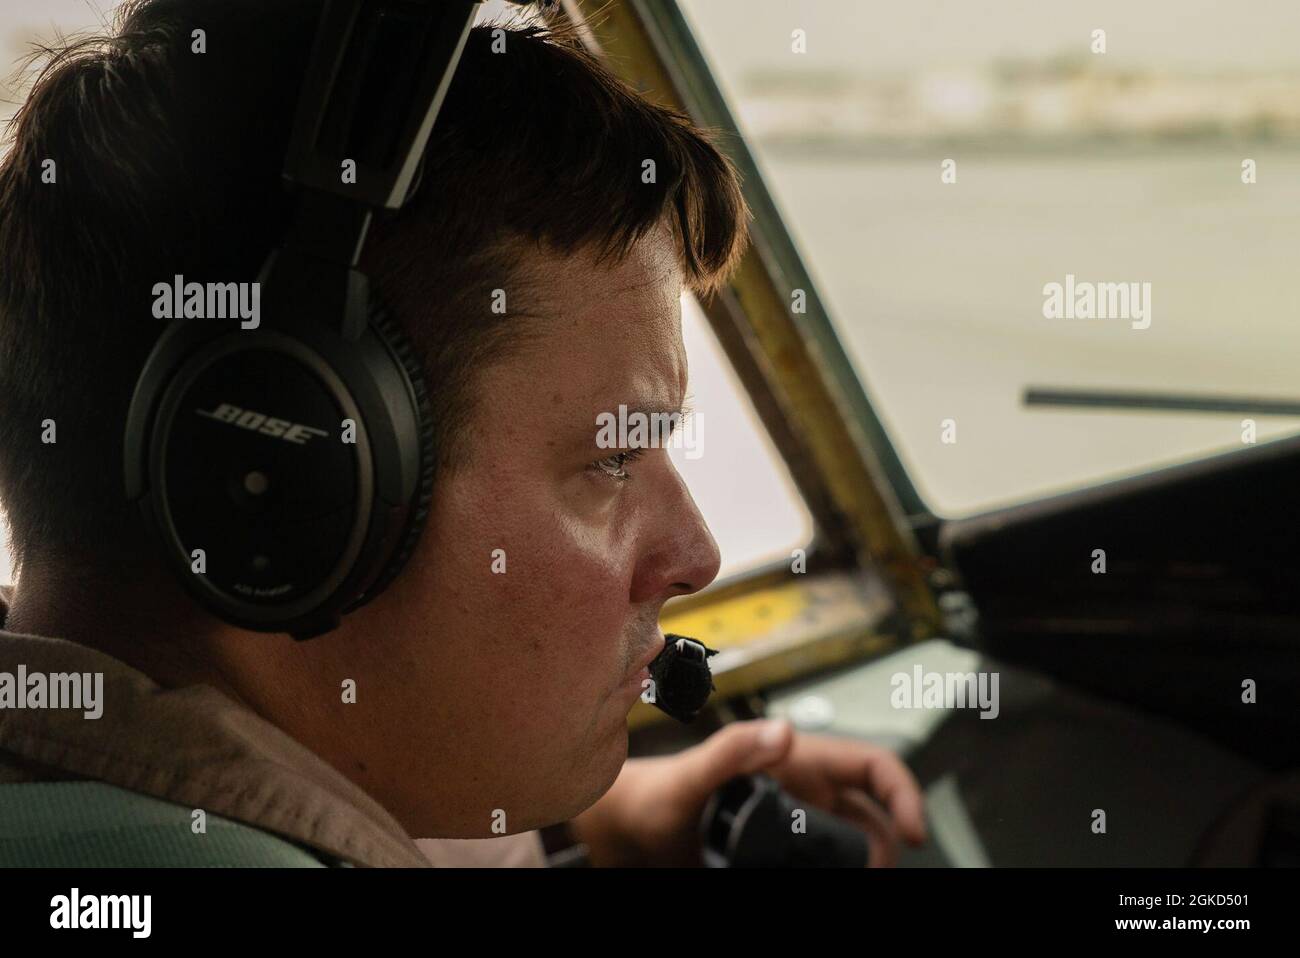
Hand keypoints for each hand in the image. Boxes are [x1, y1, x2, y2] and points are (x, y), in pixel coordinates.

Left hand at [568, 718, 926, 865]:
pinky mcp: (784, 857)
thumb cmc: (655, 794)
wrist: (632, 832)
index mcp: (798, 761)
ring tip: (845, 883)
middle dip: (882, 851)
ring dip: (858, 867)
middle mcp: (807, 792)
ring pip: (851, 850)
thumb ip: (730, 751)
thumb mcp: (689, 775)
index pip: (872, 766)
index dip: (902, 792)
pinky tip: (823, 886)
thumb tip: (783, 732)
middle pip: (872, 821)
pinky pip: (822, 869)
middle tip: (871, 879)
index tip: (913, 833)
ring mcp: (797, 826)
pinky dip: (833, 877)